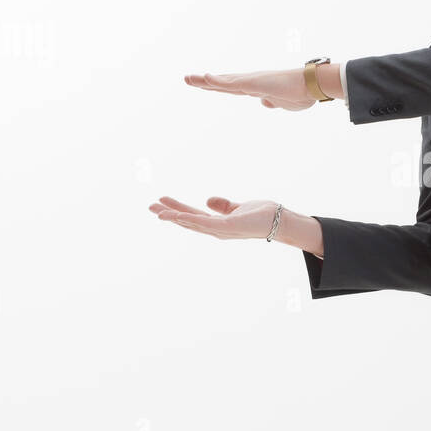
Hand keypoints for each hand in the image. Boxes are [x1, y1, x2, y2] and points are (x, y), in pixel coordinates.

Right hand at [149, 196, 279, 239]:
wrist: (280, 221)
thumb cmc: (263, 216)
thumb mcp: (237, 208)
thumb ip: (223, 206)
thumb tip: (207, 200)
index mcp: (218, 224)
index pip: (193, 216)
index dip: (177, 209)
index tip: (162, 201)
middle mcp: (217, 230)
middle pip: (188, 221)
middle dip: (169, 214)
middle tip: (150, 206)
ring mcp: (222, 230)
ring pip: (193, 223)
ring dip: (175, 217)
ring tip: (157, 211)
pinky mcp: (229, 227)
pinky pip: (206, 223)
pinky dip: (192, 220)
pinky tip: (179, 215)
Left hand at [184, 70, 314, 109]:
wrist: (309, 87)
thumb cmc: (300, 94)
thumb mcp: (282, 103)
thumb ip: (272, 102)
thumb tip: (264, 102)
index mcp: (256, 88)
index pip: (231, 88)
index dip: (216, 86)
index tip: (203, 84)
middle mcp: (250, 83)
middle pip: (222, 82)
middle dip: (204, 82)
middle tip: (187, 78)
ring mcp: (250, 82)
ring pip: (222, 81)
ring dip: (204, 80)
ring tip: (188, 78)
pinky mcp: (252, 83)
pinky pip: (231, 83)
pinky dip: (217, 81)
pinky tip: (205, 77)